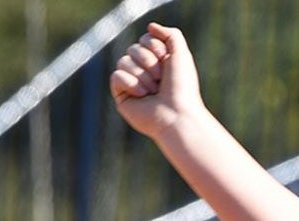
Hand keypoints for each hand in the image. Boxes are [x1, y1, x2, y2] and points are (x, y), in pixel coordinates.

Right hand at [110, 22, 204, 138]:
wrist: (176, 115)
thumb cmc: (182, 88)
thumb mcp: (181, 54)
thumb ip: (170, 34)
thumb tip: (150, 26)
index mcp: (159, 61)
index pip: (145, 39)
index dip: (154, 47)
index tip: (166, 61)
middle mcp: (145, 71)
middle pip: (133, 48)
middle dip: (148, 62)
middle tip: (161, 79)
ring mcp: (132, 83)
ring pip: (123, 61)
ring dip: (142, 75)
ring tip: (153, 91)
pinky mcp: (122, 95)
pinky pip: (116, 76)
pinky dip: (131, 83)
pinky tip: (142, 96)